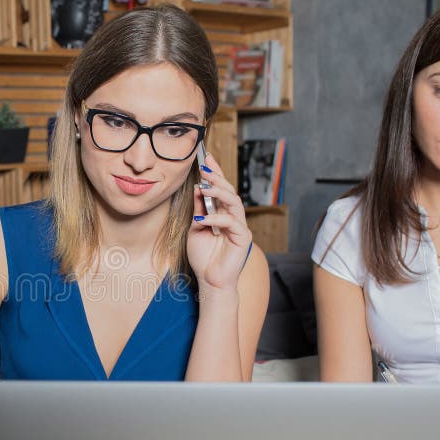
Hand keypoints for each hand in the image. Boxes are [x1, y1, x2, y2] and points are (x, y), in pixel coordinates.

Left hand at [186, 153, 251, 291]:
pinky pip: (231, 222)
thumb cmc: (203, 257)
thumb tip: (197, 188)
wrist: (210, 281)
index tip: (205, 158)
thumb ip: (199, 210)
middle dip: (217, 177)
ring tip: (204, 186)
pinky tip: (202, 218)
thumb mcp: (195, 229)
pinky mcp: (243, 238)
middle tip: (205, 167)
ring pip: (234, 202)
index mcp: (221, 214)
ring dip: (219, 192)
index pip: (220, 189)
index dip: (215, 173)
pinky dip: (216, 218)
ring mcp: (239, 226)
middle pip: (229, 191)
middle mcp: (232, 217)